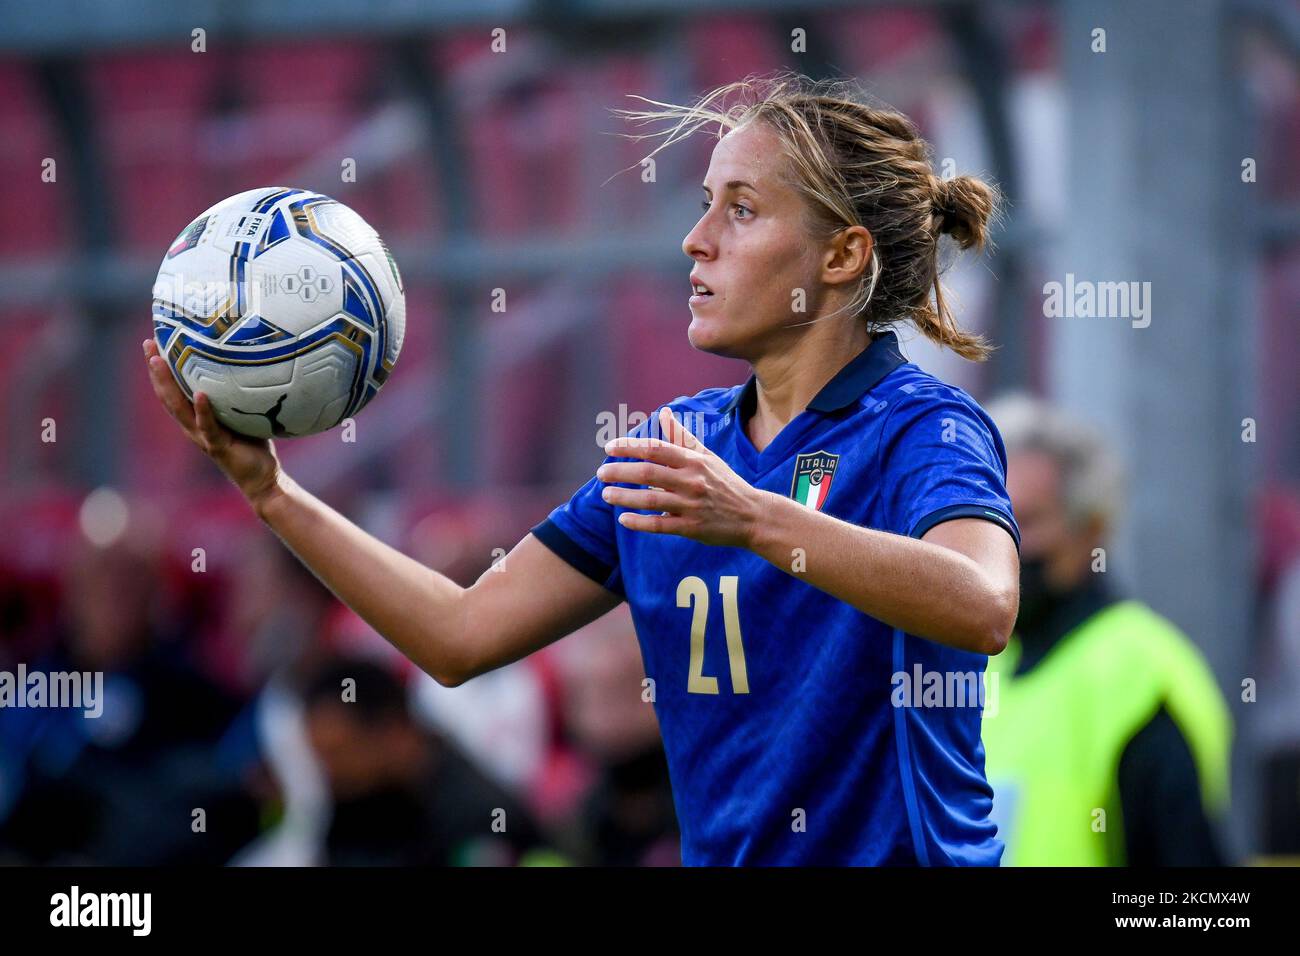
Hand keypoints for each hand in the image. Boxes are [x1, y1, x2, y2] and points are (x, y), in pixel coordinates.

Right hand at [142, 338, 282, 507]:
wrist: (262, 478)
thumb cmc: (253, 443)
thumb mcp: (243, 412)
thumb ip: (239, 391)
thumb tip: (251, 358)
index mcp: (195, 416)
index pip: (172, 388)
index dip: (160, 366)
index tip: (153, 340)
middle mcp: (192, 426)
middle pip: (167, 394)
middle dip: (156, 369)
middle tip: (148, 343)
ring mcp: (202, 436)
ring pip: (179, 408)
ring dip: (168, 384)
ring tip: (160, 361)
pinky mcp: (217, 446)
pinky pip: (208, 426)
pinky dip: (203, 410)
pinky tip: (200, 393)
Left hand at [597, 406, 764, 547]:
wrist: (753, 515)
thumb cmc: (725, 483)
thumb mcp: (707, 456)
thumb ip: (682, 437)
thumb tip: (665, 412)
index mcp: (694, 461)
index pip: (655, 448)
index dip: (629, 447)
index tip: (609, 448)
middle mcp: (692, 481)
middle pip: (648, 473)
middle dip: (620, 472)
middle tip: (601, 473)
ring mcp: (692, 505)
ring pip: (651, 500)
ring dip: (624, 497)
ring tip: (606, 495)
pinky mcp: (692, 528)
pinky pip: (660, 525)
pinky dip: (640, 523)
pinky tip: (623, 520)